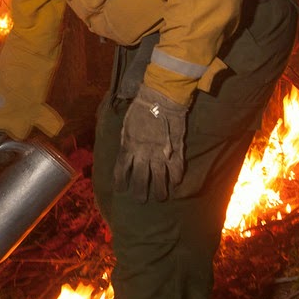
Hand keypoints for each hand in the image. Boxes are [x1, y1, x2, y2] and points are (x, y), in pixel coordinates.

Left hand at [113, 85, 187, 201]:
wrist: (161, 98)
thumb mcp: (126, 126)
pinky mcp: (176, 150)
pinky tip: (175, 183)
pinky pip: (177, 168)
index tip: (121, 190)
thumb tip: (126, 155)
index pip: (122, 169)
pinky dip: (176, 177)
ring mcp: (161, 153)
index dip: (121, 181)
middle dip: (140, 192)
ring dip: (160, 190)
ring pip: (159, 178)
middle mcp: (144, 154)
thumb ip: (127, 143)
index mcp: (129, 146)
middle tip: (141, 200)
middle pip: (140, 179)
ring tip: (161, 197)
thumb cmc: (141, 109)